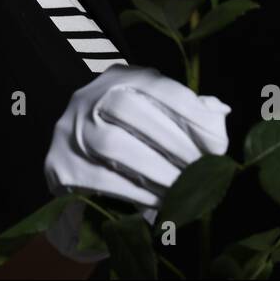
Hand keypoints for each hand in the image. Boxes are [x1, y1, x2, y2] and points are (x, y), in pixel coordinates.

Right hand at [42, 65, 230, 260]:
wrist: (82, 172)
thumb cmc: (133, 143)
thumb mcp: (159, 120)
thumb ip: (188, 113)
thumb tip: (220, 113)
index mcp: (119, 79)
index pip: (156, 85)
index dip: (189, 112)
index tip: (217, 144)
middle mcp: (88, 97)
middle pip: (128, 108)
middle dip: (171, 140)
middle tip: (200, 169)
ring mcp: (69, 130)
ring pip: (111, 143)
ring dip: (153, 169)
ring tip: (180, 188)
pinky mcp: (59, 165)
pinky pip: (98, 178)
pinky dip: (132, 191)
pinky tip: (156, 201)